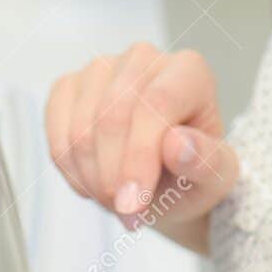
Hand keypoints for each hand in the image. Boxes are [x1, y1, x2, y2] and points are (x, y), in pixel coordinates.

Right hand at [46, 43, 237, 255]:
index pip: (157, 103)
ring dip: (93, 180)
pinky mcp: (68, 87)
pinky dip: (72, 172)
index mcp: (189, 71)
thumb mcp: (215, 179)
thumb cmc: (194, 173)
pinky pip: (57, 134)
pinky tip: (95, 183)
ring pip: (81, 129)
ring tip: (118, 201)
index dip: (139, 156)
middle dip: (114, 177)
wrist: (166, 181)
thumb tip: (179, 145)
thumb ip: (205, 162)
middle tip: (128, 213)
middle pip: (113, 116)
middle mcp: (143, 58)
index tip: (133, 204)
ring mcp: (101, 68)